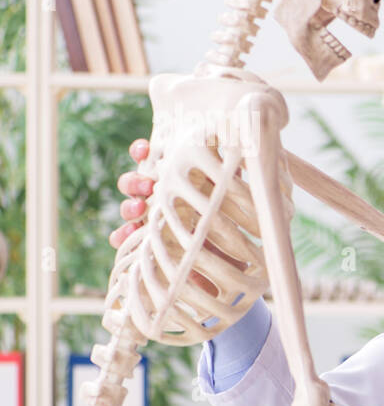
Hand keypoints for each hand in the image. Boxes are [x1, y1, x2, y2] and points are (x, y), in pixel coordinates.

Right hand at [108, 138, 245, 297]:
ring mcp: (150, 220)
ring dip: (128, 206)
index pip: (150, 159)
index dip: (141, 151)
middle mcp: (158, 198)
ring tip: (139, 210)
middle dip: (135, 181)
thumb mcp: (232, 193)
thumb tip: (239, 148)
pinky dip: (121, 236)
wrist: (234, 258)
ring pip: (127, 208)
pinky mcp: (147, 245)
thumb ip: (229, 173)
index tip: (144, 149)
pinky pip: (125, 240)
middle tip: (148, 185)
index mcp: (174, 179)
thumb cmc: (231, 218)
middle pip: (133, 183)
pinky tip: (128, 235)